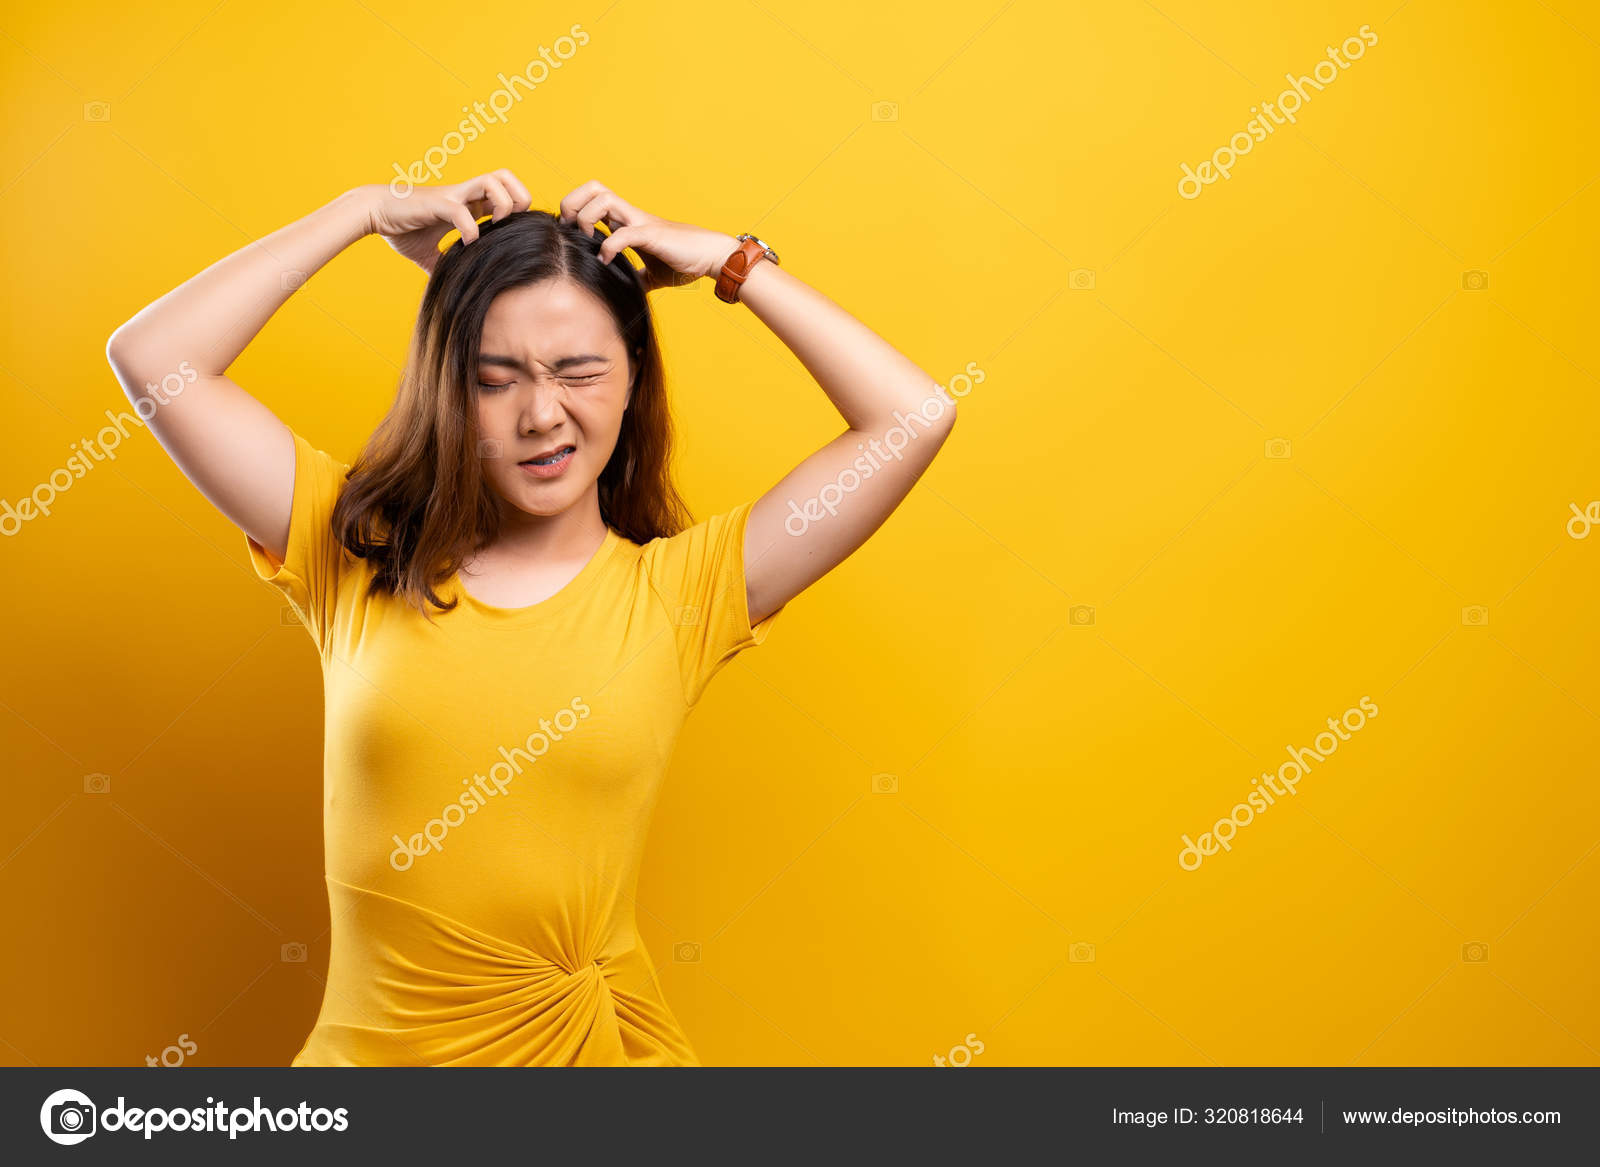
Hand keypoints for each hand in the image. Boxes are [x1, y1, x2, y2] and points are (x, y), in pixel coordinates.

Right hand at [362, 170, 532, 273]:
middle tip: (510, 224)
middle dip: (519, 198)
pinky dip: (471, 228)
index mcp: (467, 203)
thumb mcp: (428, 252)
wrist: (374, 214)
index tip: (510, 232)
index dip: (516, 207)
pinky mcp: (437, 204)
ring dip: (501, 205)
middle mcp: (464, 194)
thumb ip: (444, 264)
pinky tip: (468, 243)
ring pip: (491, 181)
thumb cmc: (401, 228)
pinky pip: (461, 211)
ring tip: (494, 227)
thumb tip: (451, 287)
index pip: (505, 192)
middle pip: (505, 176)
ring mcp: (452, 196)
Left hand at [557, 180, 737, 292]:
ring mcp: (640, 222)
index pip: (592, 198)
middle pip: (592, 188)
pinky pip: (623, 233)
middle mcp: (630, 215)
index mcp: (627, 221)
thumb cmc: (685, 262)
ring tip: (589, 243)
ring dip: (587, 219)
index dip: (575, 210)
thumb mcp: (653, 274)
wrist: (711, 257)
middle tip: (572, 231)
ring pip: (603, 199)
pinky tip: (607, 262)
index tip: (572, 236)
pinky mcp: (652, 234)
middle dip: (573, 205)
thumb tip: (626, 290)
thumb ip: (636, 277)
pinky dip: (609, 247)